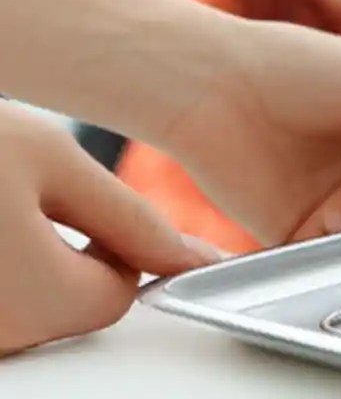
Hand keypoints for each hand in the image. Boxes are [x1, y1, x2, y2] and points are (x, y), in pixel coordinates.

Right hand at [0, 103, 220, 354]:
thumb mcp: (50, 160)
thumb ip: (131, 216)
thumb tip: (193, 258)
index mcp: (39, 297)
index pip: (119, 294)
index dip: (119, 244)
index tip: (92, 207)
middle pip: (73, 308)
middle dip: (75, 258)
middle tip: (36, 198)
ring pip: (29, 305)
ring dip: (30, 264)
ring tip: (3, 202)